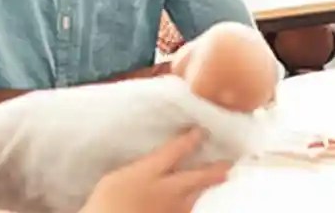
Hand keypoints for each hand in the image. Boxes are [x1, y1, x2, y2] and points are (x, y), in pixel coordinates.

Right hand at [82, 129, 231, 212]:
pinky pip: (188, 211)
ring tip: (219, 179)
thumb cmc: (105, 204)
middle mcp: (167, 190)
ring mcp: (173, 210)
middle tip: (229, 162)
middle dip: (215, 168)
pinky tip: (194, 203)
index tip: (201, 130)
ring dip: (207, 187)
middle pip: (198, 176)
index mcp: (150, 172)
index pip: (177, 150)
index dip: (191, 138)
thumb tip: (147, 165)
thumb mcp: (114, 179)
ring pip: (197, 196)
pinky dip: (193, 204)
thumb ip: (137, 169)